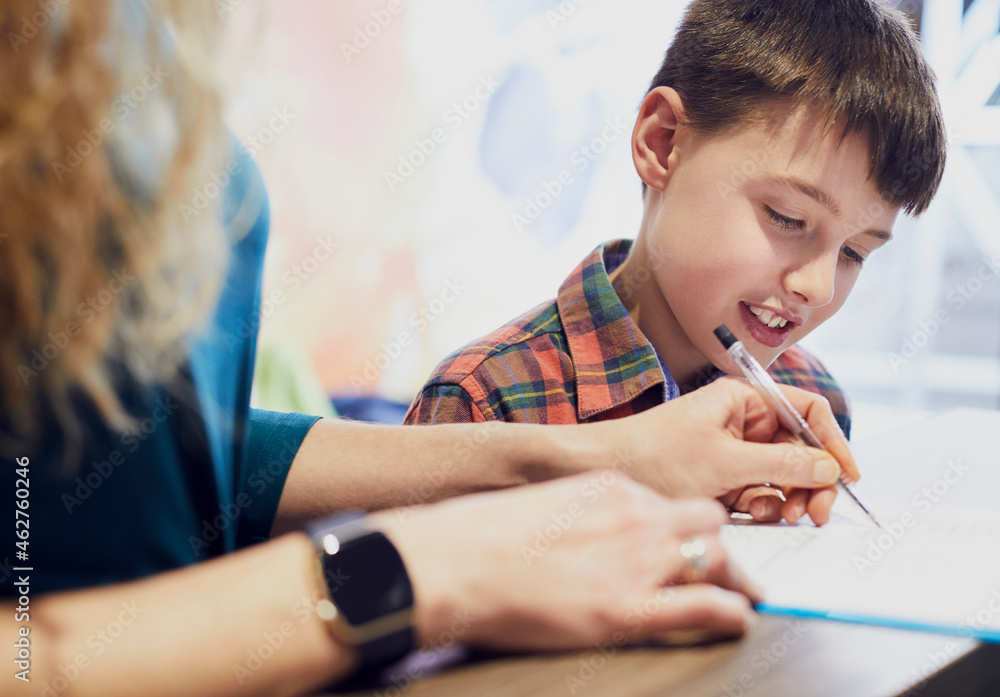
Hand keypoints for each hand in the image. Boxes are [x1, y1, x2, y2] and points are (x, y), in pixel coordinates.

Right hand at [377, 473, 758, 649]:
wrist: (452, 562)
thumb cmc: (481, 534)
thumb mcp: (545, 504)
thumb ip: (584, 514)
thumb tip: (595, 533)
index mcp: (610, 488)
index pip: (673, 503)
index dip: (687, 526)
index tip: (691, 540)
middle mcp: (633, 516)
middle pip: (709, 523)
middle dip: (721, 545)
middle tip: (729, 569)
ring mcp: (634, 561)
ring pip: (716, 557)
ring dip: (734, 577)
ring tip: (742, 595)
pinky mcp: (626, 608)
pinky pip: (703, 605)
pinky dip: (730, 612)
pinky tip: (738, 619)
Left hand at [596, 377, 857, 524]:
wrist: (604, 473)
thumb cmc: (655, 455)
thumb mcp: (724, 462)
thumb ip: (781, 466)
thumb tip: (829, 469)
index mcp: (744, 400)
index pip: (807, 410)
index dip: (832, 441)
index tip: (848, 476)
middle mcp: (743, 421)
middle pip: (801, 449)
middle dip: (812, 481)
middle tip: (817, 514)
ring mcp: (734, 451)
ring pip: (783, 476)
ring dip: (788, 498)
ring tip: (780, 515)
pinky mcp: (723, 479)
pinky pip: (761, 493)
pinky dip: (764, 506)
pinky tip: (752, 515)